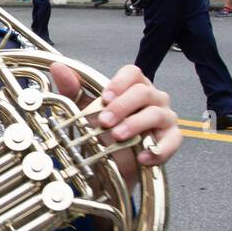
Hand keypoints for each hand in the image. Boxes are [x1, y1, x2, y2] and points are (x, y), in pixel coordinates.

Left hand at [49, 62, 180, 192]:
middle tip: (104, 121)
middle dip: (122, 106)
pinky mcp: (170, 139)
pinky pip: (173, 140)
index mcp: (133, 86)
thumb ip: (72, 88)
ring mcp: (164, 118)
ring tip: (117, 137)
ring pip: (157, 114)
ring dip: (136, 125)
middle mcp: (152, 98)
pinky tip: (142, 157)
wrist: (110, 163)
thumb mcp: (83, 110)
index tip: (104, 98)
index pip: (133, 73)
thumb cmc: (103, 131)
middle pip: (144, 92)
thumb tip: (58, 67)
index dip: (119, 83)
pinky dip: (159, 149)